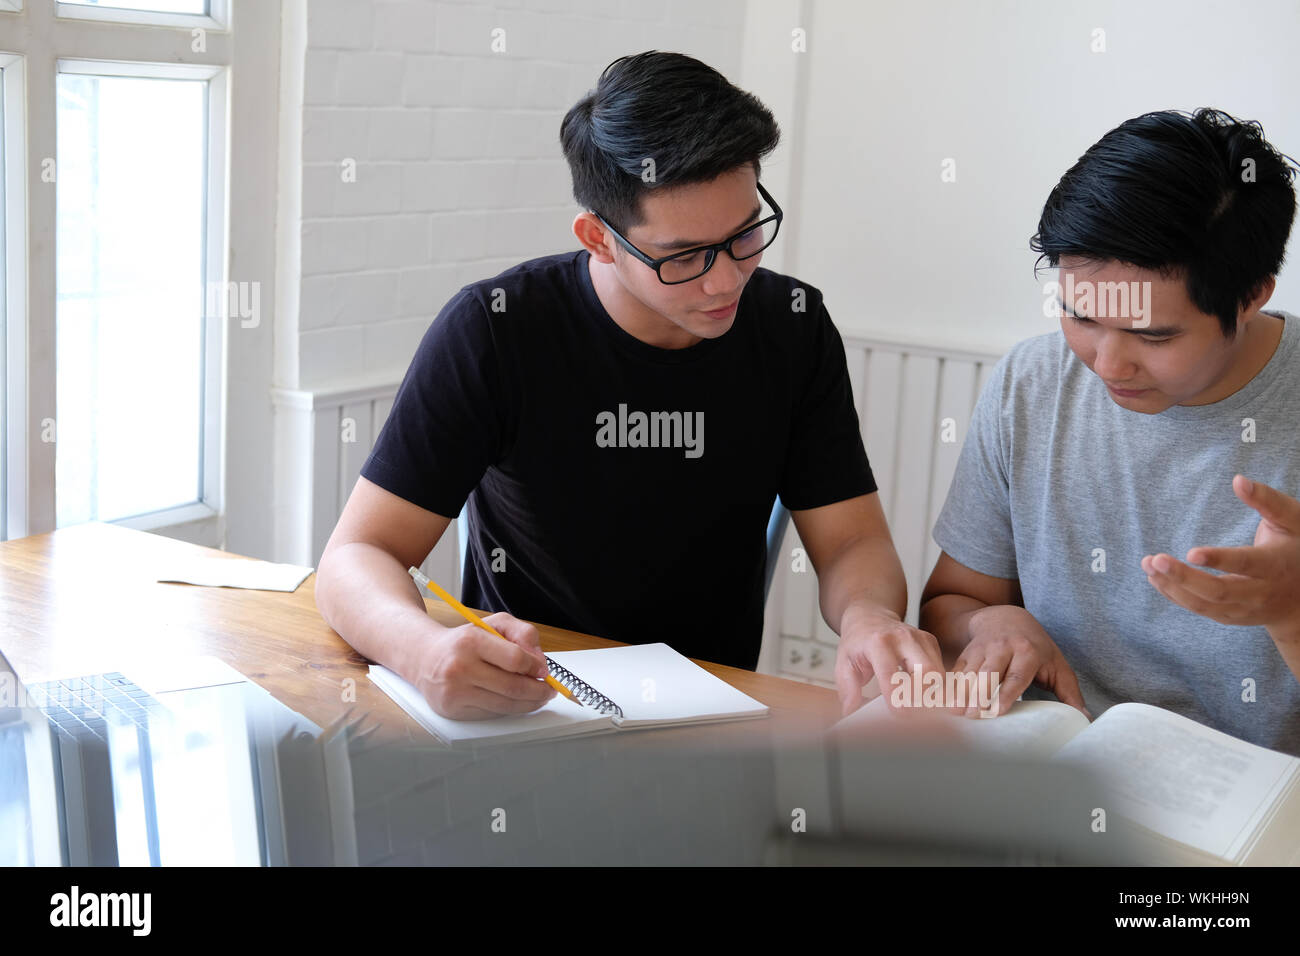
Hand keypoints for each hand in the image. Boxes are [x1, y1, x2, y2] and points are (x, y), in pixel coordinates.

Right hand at [406, 612, 556, 719]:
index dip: (536, 668)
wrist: (424, 658)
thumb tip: (540, 662)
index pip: (515, 659)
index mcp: (470, 641)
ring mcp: (455, 692)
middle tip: (549, 690)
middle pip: (513, 687)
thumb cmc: (463, 642)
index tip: (544, 671)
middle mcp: (460, 667)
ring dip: (528, 704)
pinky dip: (508, 709)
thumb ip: (522, 633)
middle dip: (538, 691)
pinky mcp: (452, 710)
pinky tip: (514, 701)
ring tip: (538, 698)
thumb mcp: (492, 624)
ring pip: (505, 705)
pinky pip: (491, 714)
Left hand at [834, 603, 945, 716]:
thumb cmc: (858, 642)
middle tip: (915, 714)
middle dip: (924, 696)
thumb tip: (851, 711)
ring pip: (938, 671)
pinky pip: (942, 668)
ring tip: (922, 709)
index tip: (899, 714)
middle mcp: (902, 637)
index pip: (891, 673)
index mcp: (878, 642)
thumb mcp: (843, 662)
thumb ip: (847, 688)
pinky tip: (927, 696)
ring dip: (933, 694)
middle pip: (926, 670)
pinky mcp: (931, 642)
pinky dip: (937, 686)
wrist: (869, 617)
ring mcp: (920, 638)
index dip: (896, 696)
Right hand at [952, 605, 1089, 718]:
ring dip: (961, 693)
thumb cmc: (1036, 647)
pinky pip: (957, 670)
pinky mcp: (966, 653)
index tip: (997, 711)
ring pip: (970, 672)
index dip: (1006, 693)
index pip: (1016, 675)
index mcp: (1028, 652)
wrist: (1005, 617)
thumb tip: (1084, 718)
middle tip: (971, 716)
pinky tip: (943, 703)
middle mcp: (1003, 647)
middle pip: (989, 673)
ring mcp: (982, 649)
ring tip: (953, 713)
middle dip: (979, 694)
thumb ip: (1070, 692)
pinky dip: (950, 686)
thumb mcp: (1057, 665)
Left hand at [1142, 475, 1299, 647]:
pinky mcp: (1231, 616)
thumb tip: (1238, 480)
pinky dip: (1175, 595)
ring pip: (1204, 604)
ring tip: (1147, 565)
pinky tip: (1155, 578)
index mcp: (1275, 566)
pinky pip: (1200, 609)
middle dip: (1183, 577)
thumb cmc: (1298, 548)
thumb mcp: (1293, 522)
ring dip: (1172, 587)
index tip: (1191, 552)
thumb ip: (1267, 501)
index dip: (1219, 560)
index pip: (1245, 565)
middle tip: (1154, 559)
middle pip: (1218, 591)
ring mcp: (1244, 609)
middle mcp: (1259, 593)